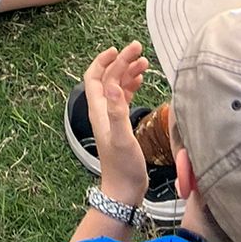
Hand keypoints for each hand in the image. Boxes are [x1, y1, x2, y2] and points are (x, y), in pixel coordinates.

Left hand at [82, 44, 150, 205]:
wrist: (124, 191)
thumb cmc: (123, 168)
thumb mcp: (122, 138)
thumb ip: (117, 112)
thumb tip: (113, 85)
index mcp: (99, 110)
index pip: (96, 77)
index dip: (104, 60)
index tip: (119, 49)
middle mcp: (103, 111)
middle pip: (108, 78)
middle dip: (121, 61)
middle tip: (138, 49)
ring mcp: (111, 117)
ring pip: (117, 86)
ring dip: (128, 72)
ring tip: (144, 62)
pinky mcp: (121, 125)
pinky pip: (124, 98)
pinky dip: (132, 86)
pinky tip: (141, 81)